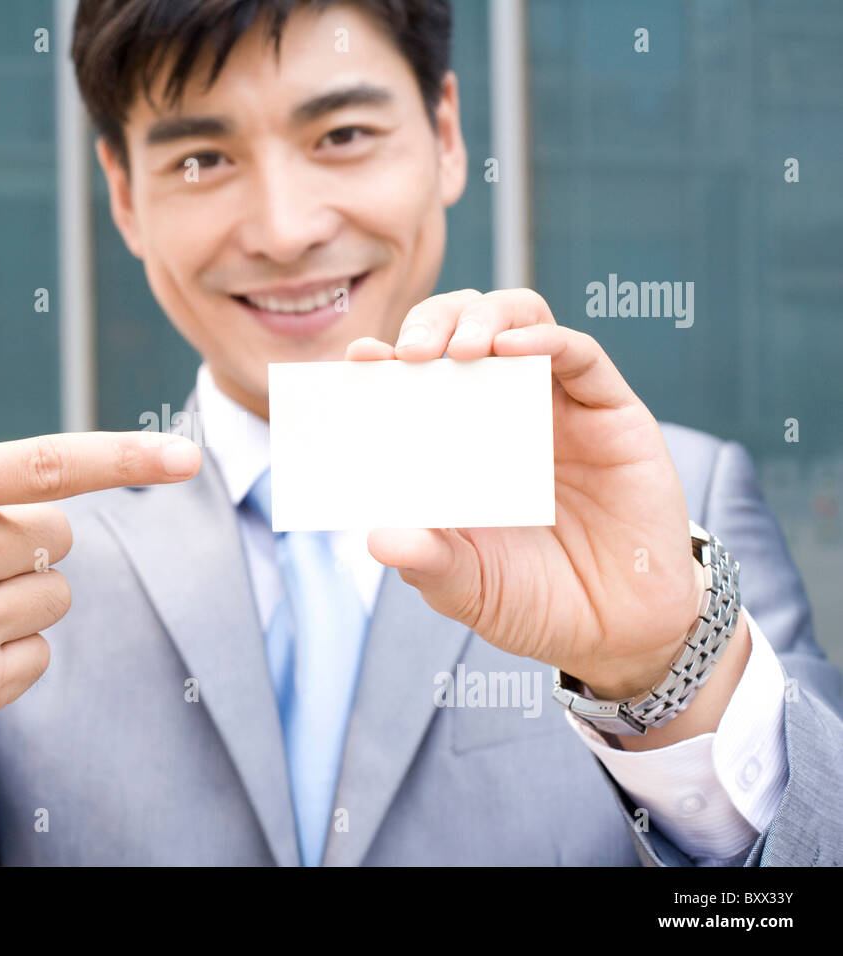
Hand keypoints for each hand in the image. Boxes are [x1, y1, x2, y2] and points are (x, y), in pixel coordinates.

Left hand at [345, 289, 706, 701]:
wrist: (616, 633)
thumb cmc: (532, 600)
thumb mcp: (466, 586)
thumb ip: (427, 560)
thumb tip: (378, 539)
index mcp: (457, 441)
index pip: (415, 377)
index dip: (386, 358)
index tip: (358, 357)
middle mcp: (503, 411)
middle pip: (463, 327)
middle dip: (432, 322)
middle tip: (412, 351)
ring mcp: (558, 406)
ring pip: (520, 320)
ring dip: (484, 318)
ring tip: (460, 348)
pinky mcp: (612, 413)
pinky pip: (580, 354)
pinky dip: (545, 339)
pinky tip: (513, 349)